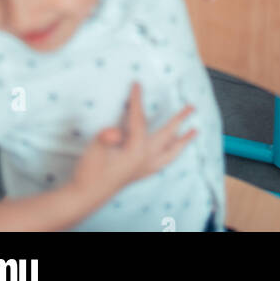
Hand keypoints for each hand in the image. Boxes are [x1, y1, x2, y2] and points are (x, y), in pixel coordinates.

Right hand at [70, 84, 195, 212]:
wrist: (85, 196)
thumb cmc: (90, 171)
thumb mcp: (95, 149)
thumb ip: (106, 138)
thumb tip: (114, 132)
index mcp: (136, 151)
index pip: (140, 120)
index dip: (137, 101)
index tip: (137, 85)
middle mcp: (145, 160)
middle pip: (167, 136)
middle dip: (179, 120)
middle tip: (191, 107)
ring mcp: (144, 169)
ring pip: (170, 153)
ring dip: (182, 141)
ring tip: (194, 132)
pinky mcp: (140, 174)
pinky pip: (163, 162)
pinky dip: (171, 154)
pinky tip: (171, 151)